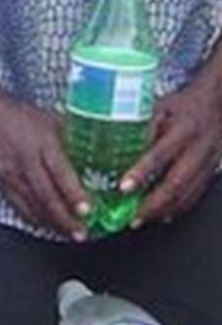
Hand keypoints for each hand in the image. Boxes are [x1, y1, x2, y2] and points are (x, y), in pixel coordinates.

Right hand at [0, 95, 90, 238]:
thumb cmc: (19, 116)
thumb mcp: (52, 120)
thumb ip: (71, 138)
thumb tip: (95, 149)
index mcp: (43, 145)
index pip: (61, 174)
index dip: (74, 195)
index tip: (87, 210)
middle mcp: (27, 164)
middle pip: (47, 198)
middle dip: (65, 219)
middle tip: (81, 232)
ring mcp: (12, 177)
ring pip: (33, 207)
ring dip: (51, 224)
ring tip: (68, 234)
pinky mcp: (2, 184)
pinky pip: (19, 207)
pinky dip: (34, 219)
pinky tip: (45, 226)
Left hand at [121, 77, 221, 227]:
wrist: (217, 104)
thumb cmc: (182, 106)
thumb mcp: (159, 108)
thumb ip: (140, 126)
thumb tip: (113, 146)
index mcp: (183, 128)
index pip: (161, 153)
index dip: (141, 172)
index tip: (123, 187)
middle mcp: (199, 146)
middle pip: (176, 181)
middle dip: (152, 203)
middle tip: (132, 216)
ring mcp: (208, 161)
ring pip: (187, 193)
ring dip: (162, 210)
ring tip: (140, 220)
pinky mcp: (212, 170)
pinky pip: (196, 194)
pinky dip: (178, 209)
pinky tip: (162, 216)